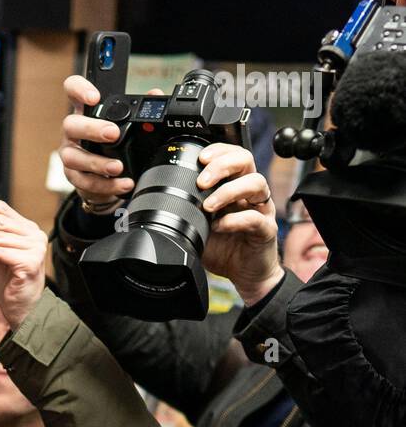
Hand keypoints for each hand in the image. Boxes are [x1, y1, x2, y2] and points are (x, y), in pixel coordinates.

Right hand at [59, 74, 140, 208]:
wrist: (103, 177)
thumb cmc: (110, 144)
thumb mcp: (124, 123)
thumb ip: (139, 107)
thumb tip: (156, 94)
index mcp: (84, 112)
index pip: (73, 89)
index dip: (79, 89)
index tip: (95, 97)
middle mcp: (73, 132)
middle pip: (70, 124)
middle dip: (91, 129)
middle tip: (113, 133)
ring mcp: (70, 155)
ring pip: (73, 157)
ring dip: (97, 163)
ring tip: (117, 167)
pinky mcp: (74, 177)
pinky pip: (85, 182)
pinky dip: (105, 185)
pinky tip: (122, 183)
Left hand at [196, 144, 280, 302]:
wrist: (246, 275)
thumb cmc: (226, 249)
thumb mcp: (199, 229)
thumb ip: (187, 215)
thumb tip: (159, 208)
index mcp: (235, 187)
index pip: (233, 156)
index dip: (219, 151)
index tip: (200, 158)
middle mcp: (250, 194)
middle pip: (245, 161)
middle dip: (222, 165)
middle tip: (202, 181)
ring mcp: (261, 210)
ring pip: (255, 183)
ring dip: (229, 191)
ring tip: (209, 206)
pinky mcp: (266, 229)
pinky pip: (255, 218)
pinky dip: (235, 220)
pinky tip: (219, 226)